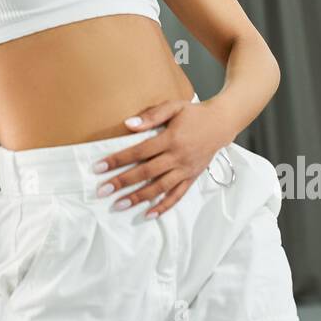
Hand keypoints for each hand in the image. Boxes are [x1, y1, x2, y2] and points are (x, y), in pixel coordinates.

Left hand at [94, 97, 231, 219]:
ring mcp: (186, 170)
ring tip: (119, 205)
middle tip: (102, 191)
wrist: (221, 123)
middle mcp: (178, 156)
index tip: (99, 167)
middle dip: (122, 182)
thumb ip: (151, 115)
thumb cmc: (194, 113)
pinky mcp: (192, 178)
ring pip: (159, 187)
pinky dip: (163, 206)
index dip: (118, 159)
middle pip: (146, 172)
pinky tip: (148, 214)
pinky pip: (177, 195)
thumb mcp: (174, 106)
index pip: (139, 151)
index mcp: (171, 138)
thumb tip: (128, 124)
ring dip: (138, 197)